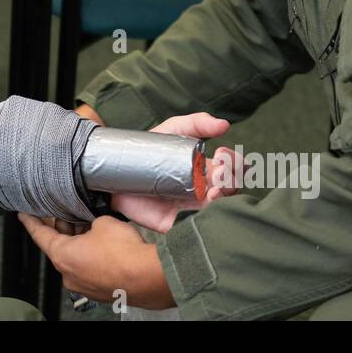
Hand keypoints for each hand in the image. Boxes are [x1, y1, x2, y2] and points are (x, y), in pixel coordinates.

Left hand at [19, 213, 173, 308]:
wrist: (148, 277)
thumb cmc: (124, 253)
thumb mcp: (102, 222)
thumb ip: (91, 222)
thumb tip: (95, 226)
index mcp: (62, 256)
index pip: (40, 235)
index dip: (31, 222)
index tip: (24, 215)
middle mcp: (69, 274)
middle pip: (59, 246)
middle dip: (64, 229)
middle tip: (68, 213)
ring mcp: (84, 285)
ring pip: (76, 259)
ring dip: (80, 243)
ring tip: (92, 227)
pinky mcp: (100, 291)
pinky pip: (90, 270)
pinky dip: (93, 257)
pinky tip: (105, 246)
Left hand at [110, 113, 238, 232]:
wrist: (116, 170)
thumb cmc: (150, 148)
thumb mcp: (173, 130)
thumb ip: (197, 123)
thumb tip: (225, 125)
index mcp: (208, 170)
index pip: (234, 169)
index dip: (235, 163)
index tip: (222, 154)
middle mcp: (205, 191)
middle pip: (231, 190)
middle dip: (231, 181)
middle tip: (218, 174)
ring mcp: (192, 209)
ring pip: (219, 211)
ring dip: (222, 202)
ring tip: (213, 192)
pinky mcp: (175, 224)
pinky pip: (196, 229)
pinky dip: (203, 222)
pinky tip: (201, 211)